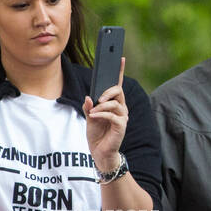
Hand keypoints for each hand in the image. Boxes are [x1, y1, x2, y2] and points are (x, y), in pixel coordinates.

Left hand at [84, 56, 127, 170]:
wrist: (100, 152)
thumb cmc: (96, 134)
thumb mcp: (89, 117)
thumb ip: (88, 106)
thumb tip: (89, 97)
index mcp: (113, 103)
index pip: (118, 84)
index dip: (120, 71)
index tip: (120, 58)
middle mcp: (120, 108)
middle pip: (117, 91)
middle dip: (107, 91)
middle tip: (98, 98)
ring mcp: (122, 117)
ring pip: (115, 103)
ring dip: (101, 106)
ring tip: (92, 112)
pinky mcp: (121, 126)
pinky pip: (112, 115)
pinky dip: (101, 115)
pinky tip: (93, 116)